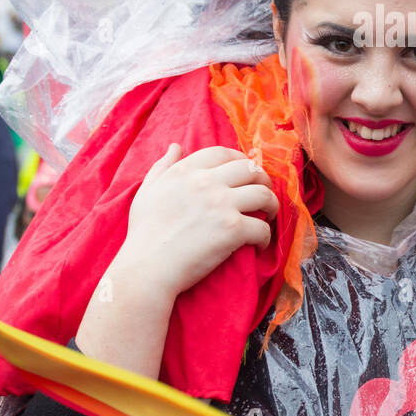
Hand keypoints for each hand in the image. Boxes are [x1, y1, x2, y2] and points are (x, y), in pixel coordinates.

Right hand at [120, 144, 277, 296]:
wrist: (147, 269)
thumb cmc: (144, 233)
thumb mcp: (147, 191)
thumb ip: (163, 166)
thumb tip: (176, 146)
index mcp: (187, 171)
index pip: (223, 153)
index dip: (240, 160)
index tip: (245, 172)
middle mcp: (207, 182)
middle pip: (250, 169)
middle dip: (262, 179)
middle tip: (262, 193)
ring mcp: (222, 205)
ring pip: (264, 194)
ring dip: (272, 204)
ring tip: (268, 215)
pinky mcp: (233, 230)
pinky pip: (263, 228)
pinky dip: (266, 237)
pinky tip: (259, 244)